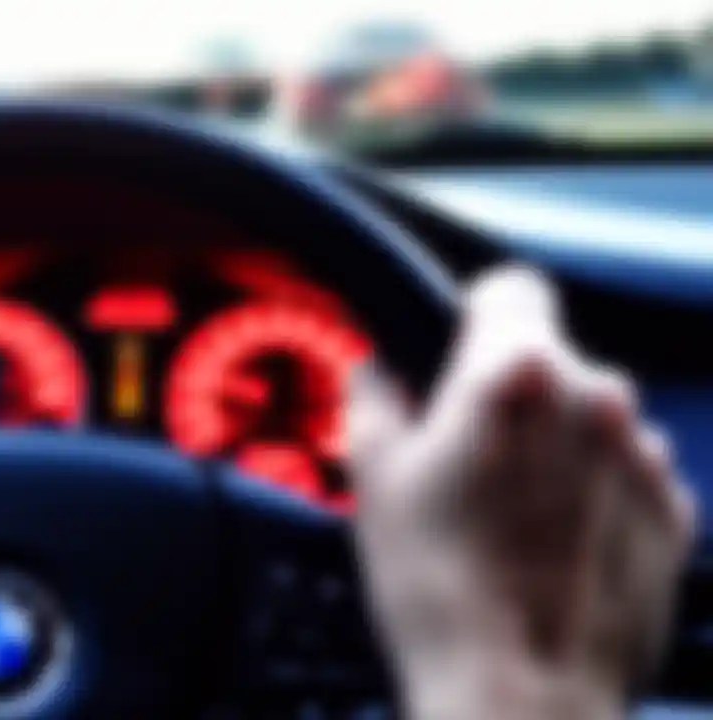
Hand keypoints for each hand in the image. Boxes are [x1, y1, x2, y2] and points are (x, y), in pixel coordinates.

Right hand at [349, 268, 695, 719]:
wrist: (518, 693)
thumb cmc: (435, 583)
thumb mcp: (370, 474)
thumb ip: (373, 394)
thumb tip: (383, 372)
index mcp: (517, 372)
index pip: (511, 287)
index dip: (474, 314)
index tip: (455, 352)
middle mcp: (597, 398)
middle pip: (551, 363)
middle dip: (512, 396)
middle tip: (466, 462)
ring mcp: (645, 458)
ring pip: (592, 420)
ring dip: (558, 447)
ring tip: (512, 518)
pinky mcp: (674, 516)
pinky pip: (627, 477)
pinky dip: (594, 496)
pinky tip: (553, 549)